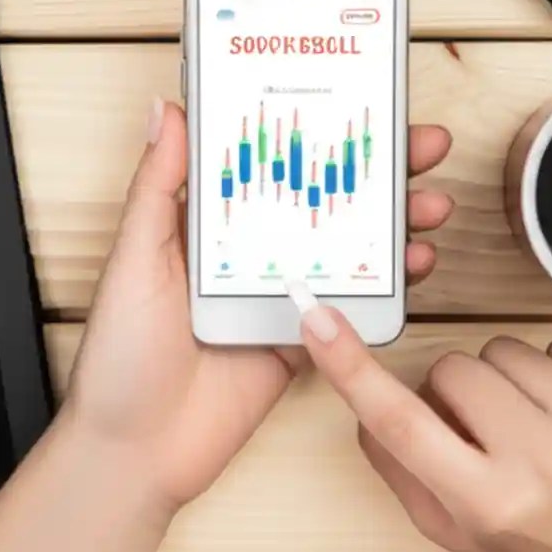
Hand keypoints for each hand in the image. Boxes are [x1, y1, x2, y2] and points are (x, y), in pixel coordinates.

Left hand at [61, 97, 454, 511]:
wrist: (137, 452)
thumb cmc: (119, 356)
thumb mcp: (134, 259)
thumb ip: (156, 186)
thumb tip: (168, 110)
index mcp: (204, 224)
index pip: (267, 160)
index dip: (312, 129)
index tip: (356, 99)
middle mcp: (245, 252)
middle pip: (320, 197)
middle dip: (376, 169)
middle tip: (421, 143)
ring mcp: (276, 296)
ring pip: (346, 245)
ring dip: (393, 221)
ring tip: (431, 202)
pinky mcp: (298, 340)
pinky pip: (350, 305)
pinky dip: (388, 284)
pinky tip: (415, 263)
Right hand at [288, 297, 551, 551]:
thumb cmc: (546, 550)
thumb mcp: (457, 532)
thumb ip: (402, 471)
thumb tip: (362, 403)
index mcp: (487, 502)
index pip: (402, 422)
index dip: (351, 368)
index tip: (318, 321)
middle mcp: (542, 463)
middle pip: (455, 368)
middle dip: (455, 389)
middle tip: (482, 427)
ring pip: (508, 349)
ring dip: (507, 378)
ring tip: (534, 423)